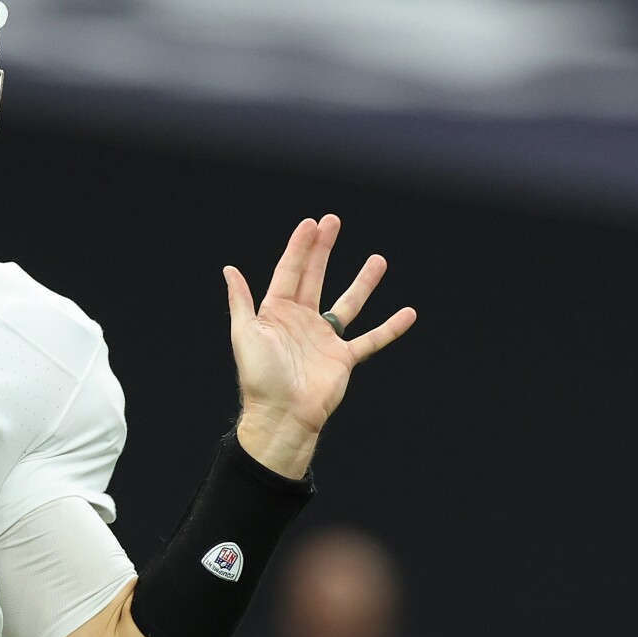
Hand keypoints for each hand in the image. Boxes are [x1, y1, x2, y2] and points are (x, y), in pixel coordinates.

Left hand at [223, 215, 415, 477]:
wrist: (282, 416)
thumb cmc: (259, 377)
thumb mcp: (244, 333)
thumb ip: (241, 301)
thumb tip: (229, 269)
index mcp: (276, 312)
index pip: (290, 271)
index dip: (300, 247)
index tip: (311, 223)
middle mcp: (301, 320)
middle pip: (315, 277)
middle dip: (324, 249)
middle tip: (334, 221)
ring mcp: (324, 338)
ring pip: (348, 303)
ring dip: (362, 282)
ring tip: (378, 259)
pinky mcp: (344, 358)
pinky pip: (372, 339)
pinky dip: (390, 327)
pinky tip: (408, 313)